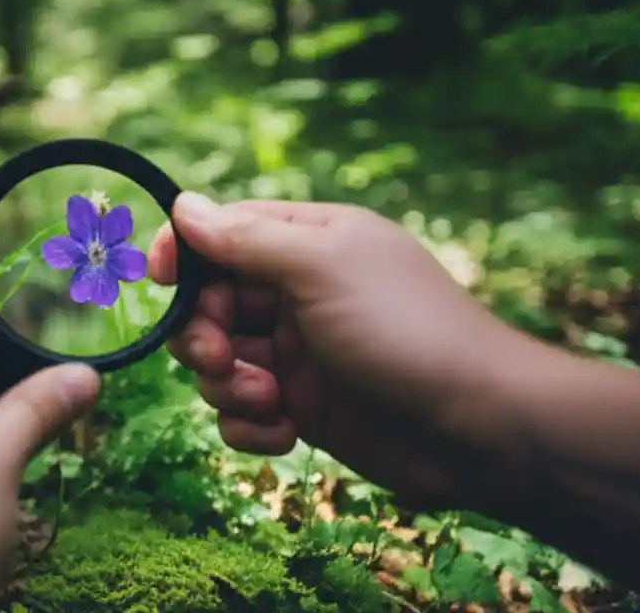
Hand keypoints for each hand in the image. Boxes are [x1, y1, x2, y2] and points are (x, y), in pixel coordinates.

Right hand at [149, 194, 529, 505]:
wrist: (480, 428)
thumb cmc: (405, 330)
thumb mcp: (322, 267)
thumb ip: (248, 239)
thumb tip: (184, 205)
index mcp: (309, 241)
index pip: (223, 232)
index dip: (184, 253)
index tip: (159, 280)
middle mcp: (299, 293)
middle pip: (209, 303)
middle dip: (203, 333)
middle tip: (219, 359)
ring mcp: (299, 353)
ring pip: (219, 362)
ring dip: (227, 385)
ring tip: (267, 400)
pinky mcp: (303, 408)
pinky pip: (243, 411)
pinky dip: (250, 424)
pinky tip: (283, 433)